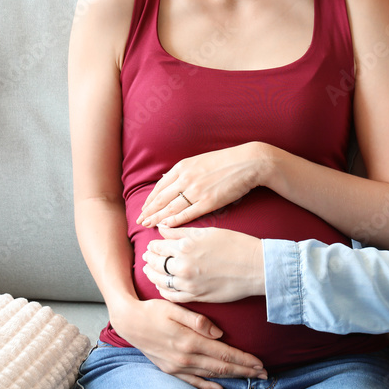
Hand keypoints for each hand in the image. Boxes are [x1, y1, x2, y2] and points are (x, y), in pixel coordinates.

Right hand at [109, 298, 266, 388]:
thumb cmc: (153, 310)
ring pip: (211, 375)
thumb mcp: (175, 307)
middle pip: (222, 367)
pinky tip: (220, 388)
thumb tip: (219, 334)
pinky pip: (193, 382)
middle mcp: (185, 357)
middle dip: (245, 371)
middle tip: (264, 374)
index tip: (260, 363)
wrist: (129, 322)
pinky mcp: (170, 370)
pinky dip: (208, 386)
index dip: (244, 360)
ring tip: (250, 378)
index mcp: (190, 341)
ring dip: (232, 377)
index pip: (224, 354)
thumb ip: (198, 321)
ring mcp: (177, 366)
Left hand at [138, 143, 269, 228]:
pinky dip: (174, 221)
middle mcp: (186, 178)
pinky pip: (186, 214)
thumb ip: (183, 171)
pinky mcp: (208, 202)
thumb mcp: (199, 160)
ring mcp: (196, 191)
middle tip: (139, 221)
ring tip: (148, 226)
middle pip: (161, 199)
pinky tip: (165, 227)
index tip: (144, 209)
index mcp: (183, 167)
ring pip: (170, 208)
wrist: (248, 162)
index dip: (150, 200)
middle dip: (149, 211)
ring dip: (157, 218)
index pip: (160, 187)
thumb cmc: (226, 161)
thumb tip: (166, 179)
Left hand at [143, 225, 264, 302]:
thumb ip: (181, 232)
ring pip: (160, 281)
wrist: (256, 267)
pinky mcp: (196, 297)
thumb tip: (161, 228)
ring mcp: (189, 283)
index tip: (152, 246)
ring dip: (152, 275)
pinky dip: (163, 291)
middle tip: (147, 257)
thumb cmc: (236, 244)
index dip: (153, 246)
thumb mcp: (208, 232)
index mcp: (185, 246)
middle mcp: (183, 266)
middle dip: (149, 259)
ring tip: (149, 271)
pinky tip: (162, 286)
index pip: (158, 246)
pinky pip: (172, 296)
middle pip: (156, 264)